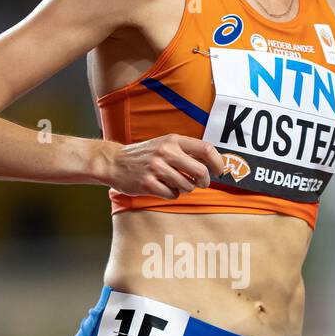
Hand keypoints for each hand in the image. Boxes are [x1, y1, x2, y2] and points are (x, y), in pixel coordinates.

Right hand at [106, 134, 224, 199]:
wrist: (115, 162)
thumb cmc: (146, 155)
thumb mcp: (165, 144)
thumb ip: (187, 150)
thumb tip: (215, 162)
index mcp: (173, 140)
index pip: (206, 149)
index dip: (218, 162)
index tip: (219, 171)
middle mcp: (166, 152)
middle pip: (200, 172)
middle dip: (204, 182)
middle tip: (200, 183)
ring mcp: (156, 168)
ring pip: (187, 186)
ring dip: (185, 188)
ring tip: (175, 183)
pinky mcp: (148, 183)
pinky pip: (172, 195)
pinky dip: (171, 194)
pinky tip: (163, 188)